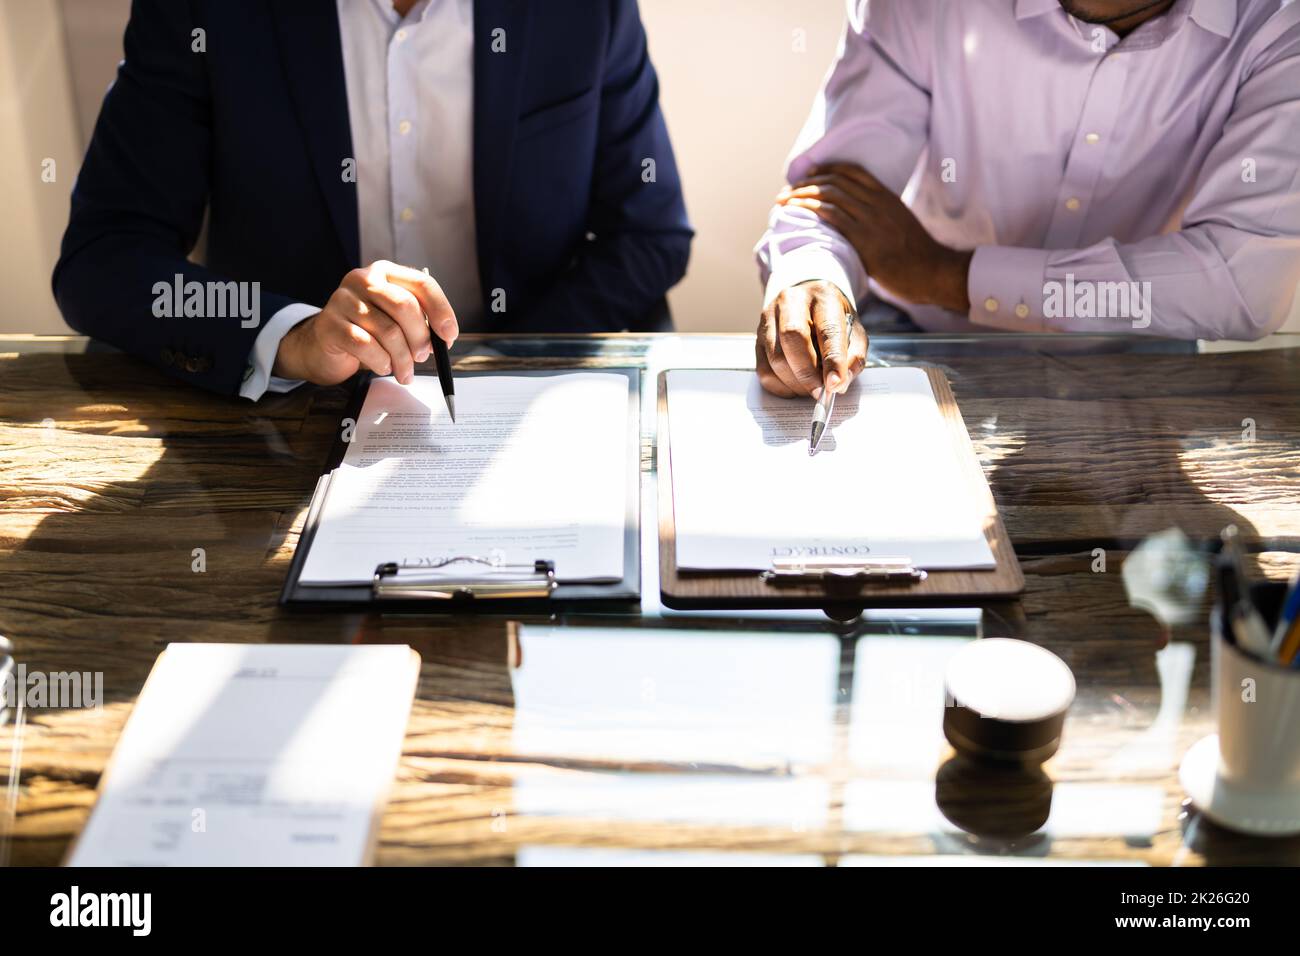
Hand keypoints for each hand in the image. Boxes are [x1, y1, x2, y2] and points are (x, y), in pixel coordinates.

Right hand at [272, 260, 459, 385]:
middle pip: (405, 306)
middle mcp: (362, 279)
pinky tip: (383, 367)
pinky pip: (365, 346)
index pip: (422, 283)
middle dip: (420, 337)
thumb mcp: (395, 319)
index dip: (441, 310)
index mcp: (385, 272)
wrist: (323, 345)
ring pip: (388, 331)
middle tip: (423, 357)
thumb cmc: (367, 332)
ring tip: (405, 371)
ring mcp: (342, 300)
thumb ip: (418, 321)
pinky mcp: (329, 324)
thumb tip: (443, 338)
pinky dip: (381, 361)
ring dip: (402, 358)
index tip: (449, 335)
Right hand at [756, 279, 866, 397]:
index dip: (832, 360)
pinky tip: (795, 385)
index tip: (835, 384)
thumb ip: (853, 358)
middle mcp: (791, 301)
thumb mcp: (855, 333)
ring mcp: (769, 318)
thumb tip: (838, 384)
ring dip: (795, 382)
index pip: (827, 329)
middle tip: (820, 392)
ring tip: (811, 388)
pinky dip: (780, 386)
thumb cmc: (833, 320)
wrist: (808, 302)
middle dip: (807, 373)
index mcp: (823, 296)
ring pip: (775, 358)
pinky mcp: (757, 337)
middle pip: (793, 337)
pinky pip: (763, 369)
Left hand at [778, 164, 972, 312]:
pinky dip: (812, 210)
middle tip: (787, 192)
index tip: (808, 175)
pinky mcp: (865, 238)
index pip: (853, 172)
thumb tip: (859, 224)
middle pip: (835, 181)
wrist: (934, 271)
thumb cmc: (918, 257)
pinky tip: (798, 212)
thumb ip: (880, 218)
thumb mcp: (900, 227)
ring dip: (802, 196)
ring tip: (784, 202)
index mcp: (887, 197)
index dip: (826, 170)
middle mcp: (878, 203)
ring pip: (830, 195)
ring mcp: (872, 219)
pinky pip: (834, 216)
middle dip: (806, 184)